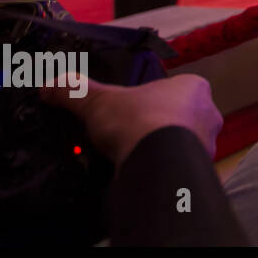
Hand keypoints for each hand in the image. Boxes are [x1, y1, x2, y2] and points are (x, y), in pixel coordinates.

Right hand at [40, 74, 223, 168]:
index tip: (130, 112)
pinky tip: (143, 172)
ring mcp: (208, 142)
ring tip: (133, 156)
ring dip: (161, 149)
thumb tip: (48, 86)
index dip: (149, 101)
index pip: (172, 90)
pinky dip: (162, 168)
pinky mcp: (201, 169)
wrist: (157, 163)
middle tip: (130, 135)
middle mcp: (208, 112)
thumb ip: (75, 91)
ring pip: (181, 143)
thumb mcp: (98, 101)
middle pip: (178, 117)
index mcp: (193, 87)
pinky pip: (178, 166)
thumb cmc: (136, 120)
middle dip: (156, 126)